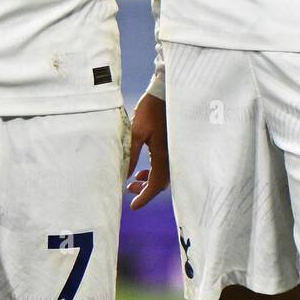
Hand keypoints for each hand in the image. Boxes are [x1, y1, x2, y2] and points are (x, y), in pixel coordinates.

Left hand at [126, 93, 168, 209]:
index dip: (144, 198)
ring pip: (163, 175)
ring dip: (149, 181)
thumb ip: (131, 154)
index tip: (133, 206)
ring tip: (134, 181)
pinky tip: (143, 168)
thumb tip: (124, 174)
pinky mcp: (172, 146)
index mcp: (163, 155)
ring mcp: (174, 151)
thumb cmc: (151, 109)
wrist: (165, 92)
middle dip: (145, 190)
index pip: (155, 185)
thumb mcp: (136, 132)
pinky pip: (165, 166)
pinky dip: (154, 171)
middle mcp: (172, 156)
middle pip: (160, 183)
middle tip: (129, 190)